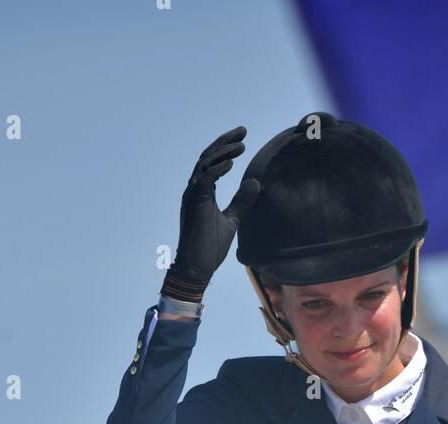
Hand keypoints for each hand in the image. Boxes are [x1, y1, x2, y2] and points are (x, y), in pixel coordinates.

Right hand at [168, 126, 259, 289]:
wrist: (197, 269)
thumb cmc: (210, 247)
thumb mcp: (232, 220)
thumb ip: (242, 201)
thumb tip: (256, 182)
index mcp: (202, 192)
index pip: (212, 162)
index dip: (225, 148)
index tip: (242, 139)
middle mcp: (194, 190)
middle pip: (207, 157)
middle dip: (225, 142)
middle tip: (243, 131)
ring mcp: (192, 197)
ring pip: (204, 164)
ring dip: (223, 153)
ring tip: (241, 145)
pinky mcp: (194, 206)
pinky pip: (204, 181)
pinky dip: (216, 171)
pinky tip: (231, 164)